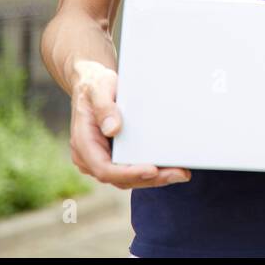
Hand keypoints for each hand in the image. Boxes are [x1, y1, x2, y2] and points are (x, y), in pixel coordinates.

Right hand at [68, 59, 190, 189]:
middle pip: (120, 179)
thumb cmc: (96, 85)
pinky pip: (131, 171)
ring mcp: (101, 159)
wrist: (92, 85)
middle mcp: (90, 157)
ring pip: (127, 179)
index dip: (128, 173)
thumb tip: (113, 129)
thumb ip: (104, 107)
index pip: (104, 169)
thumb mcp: (99, 88)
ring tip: (180, 173)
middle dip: (150, 179)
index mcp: (83, 143)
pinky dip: (151, 172)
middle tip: (178, 174)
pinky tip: (170, 168)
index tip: (152, 170)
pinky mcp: (113, 157)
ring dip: (154, 179)